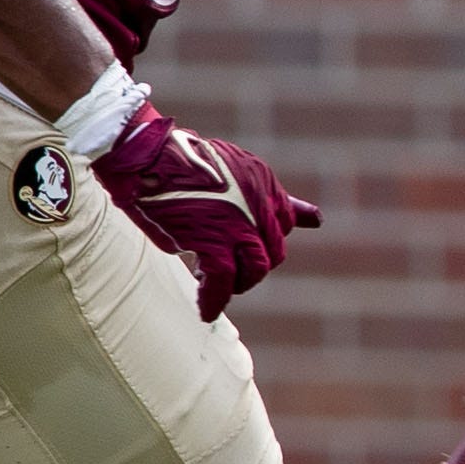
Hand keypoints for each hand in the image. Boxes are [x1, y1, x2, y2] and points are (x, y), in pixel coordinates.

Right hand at [96, 105, 318, 322]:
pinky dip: (215, 299)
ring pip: (255, 269)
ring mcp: (236, 223)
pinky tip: (206, 309)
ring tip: (218, 287)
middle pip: (273, 252)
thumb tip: (317, 219)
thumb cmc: (182, 161)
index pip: (284, 223)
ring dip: (238, 283)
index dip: (263, 239)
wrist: (146, 154)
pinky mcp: (211, 240)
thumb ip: (271, 198)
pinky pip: (223, 281)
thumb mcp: (236, 170)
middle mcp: (257, 203)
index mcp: (264, 182)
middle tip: (229, 270)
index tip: (242, 245)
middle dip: (253, 266)